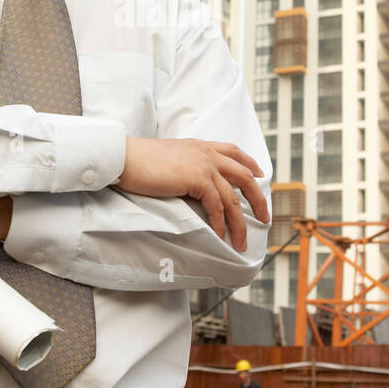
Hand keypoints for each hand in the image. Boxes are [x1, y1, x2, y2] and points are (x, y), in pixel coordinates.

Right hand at [116, 137, 269, 250]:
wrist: (124, 157)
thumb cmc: (137, 161)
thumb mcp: (168, 158)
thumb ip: (184, 165)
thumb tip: (188, 183)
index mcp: (200, 145)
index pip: (233, 151)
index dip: (250, 164)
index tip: (260, 175)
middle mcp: (206, 153)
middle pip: (244, 175)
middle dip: (258, 198)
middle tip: (264, 216)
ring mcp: (204, 165)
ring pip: (233, 197)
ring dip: (240, 222)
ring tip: (242, 242)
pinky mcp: (197, 179)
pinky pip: (217, 206)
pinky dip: (220, 223)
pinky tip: (220, 236)